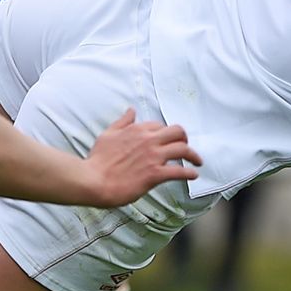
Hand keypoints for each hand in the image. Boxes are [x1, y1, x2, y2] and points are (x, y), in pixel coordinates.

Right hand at [84, 109, 200, 207]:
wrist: (93, 180)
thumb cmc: (98, 160)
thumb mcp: (108, 134)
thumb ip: (122, 122)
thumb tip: (131, 110)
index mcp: (137, 130)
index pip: (160, 126)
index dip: (166, 133)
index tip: (168, 140)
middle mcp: (148, 140)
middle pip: (178, 132)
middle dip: (185, 138)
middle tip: (186, 146)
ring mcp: (153, 157)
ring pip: (183, 149)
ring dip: (193, 155)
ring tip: (197, 161)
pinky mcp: (155, 174)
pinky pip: (179, 171)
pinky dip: (189, 173)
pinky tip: (194, 175)